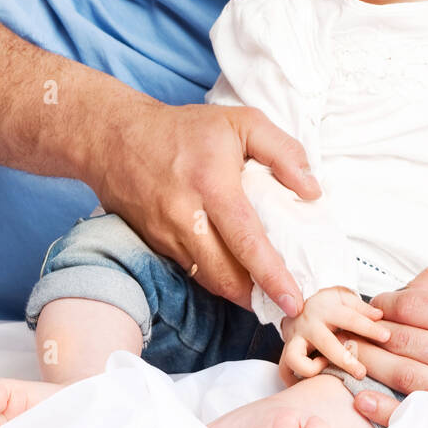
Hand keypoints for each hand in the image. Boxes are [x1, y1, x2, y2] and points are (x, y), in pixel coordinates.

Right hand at [87, 100, 321, 316]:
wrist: (115, 136)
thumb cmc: (186, 128)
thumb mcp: (242, 122)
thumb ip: (283, 151)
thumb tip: (312, 191)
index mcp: (213, 184)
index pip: (246, 240)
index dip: (271, 275)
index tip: (294, 300)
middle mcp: (185, 216)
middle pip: (225, 275)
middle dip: (257, 297)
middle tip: (285, 306)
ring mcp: (165, 235)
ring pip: (207, 279)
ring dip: (237, 292)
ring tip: (265, 295)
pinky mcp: (154, 245)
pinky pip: (190, 271)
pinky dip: (214, 278)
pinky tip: (234, 274)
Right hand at [279, 286, 389, 384]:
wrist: (296, 300)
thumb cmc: (325, 304)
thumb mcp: (343, 298)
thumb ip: (361, 308)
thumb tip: (379, 316)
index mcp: (325, 308)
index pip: (350, 318)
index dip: (369, 328)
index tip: (386, 336)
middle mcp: (308, 324)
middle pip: (325, 342)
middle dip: (344, 359)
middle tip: (361, 372)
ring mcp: (294, 339)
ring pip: (295, 358)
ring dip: (312, 369)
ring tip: (328, 370)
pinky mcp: (286, 352)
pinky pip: (285, 371)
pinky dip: (296, 380)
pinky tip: (314, 381)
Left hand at [336, 267, 427, 427]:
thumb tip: (402, 291)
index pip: (418, 306)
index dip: (386, 304)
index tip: (373, 306)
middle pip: (409, 342)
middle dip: (370, 334)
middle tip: (348, 330)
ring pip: (409, 376)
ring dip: (371, 365)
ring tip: (350, 355)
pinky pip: (420, 413)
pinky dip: (388, 408)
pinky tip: (364, 399)